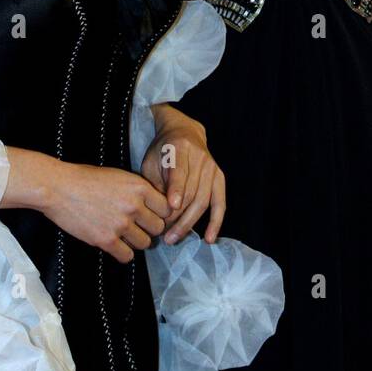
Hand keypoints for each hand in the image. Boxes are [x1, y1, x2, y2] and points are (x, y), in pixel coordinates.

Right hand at [41, 163, 169, 264]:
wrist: (59, 187)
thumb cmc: (85, 179)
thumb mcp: (119, 176)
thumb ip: (138, 191)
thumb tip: (152, 206)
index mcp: (139, 187)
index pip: (166, 208)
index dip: (159, 213)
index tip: (150, 215)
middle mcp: (134, 206)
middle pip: (158, 228)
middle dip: (148, 228)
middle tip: (136, 226)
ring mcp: (120, 224)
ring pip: (144, 243)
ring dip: (135, 241)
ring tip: (123, 235)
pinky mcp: (106, 240)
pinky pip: (127, 256)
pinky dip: (122, 253)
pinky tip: (114, 245)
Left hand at [141, 105, 225, 245]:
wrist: (184, 132)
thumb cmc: (162, 151)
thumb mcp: (152, 161)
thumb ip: (155, 184)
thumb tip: (158, 214)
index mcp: (179, 148)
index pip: (179, 171)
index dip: (176, 189)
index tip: (172, 205)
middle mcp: (199, 157)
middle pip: (191, 192)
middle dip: (177, 216)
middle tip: (163, 235)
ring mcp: (212, 167)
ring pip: (202, 201)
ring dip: (188, 223)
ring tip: (174, 238)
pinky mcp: (219, 177)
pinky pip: (220, 203)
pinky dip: (215, 222)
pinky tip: (209, 238)